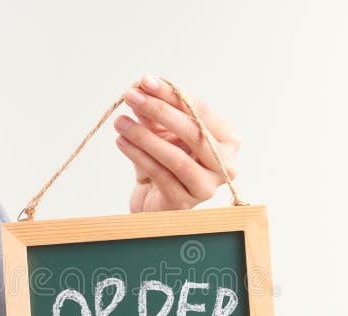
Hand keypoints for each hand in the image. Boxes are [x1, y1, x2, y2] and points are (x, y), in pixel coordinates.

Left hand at [114, 75, 241, 212]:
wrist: (153, 199)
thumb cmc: (163, 162)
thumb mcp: (160, 131)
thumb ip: (154, 110)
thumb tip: (140, 86)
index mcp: (227, 139)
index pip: (200, 110)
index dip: (171, 94)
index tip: (144, 81)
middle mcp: (225, 164)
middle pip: (194, 131)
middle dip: (159, 111)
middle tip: (131, 96)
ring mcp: (207, 186)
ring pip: (176, 157)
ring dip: (144, 136)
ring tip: (120, 121)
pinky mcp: (185, 203)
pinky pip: (161, 175)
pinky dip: (139, 156)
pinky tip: (121, 141)